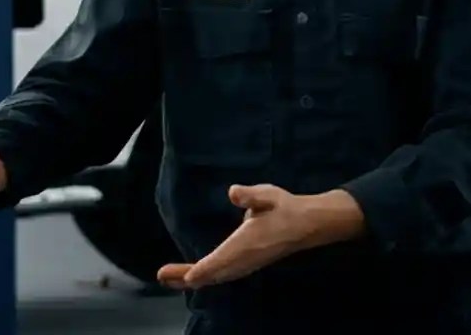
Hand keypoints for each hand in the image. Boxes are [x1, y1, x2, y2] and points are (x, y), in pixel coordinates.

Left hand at [157, 184, 352, 289]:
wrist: (309, 224)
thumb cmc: (286, 208)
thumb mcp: (269, 195)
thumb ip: (251, 195)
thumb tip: (233, 192)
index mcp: (247, 243)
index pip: (221, 259)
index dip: (203, 269)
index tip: (188, 277)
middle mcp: (246, 258)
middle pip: (213, 273)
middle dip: (186, 276)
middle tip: (161, 275)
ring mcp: (248, 264)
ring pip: (218, 277)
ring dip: (194, 278)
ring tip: (170, 278)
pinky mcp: (250, 264)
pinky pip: (224, 275)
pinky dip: (208, 277)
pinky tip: (196, 277)